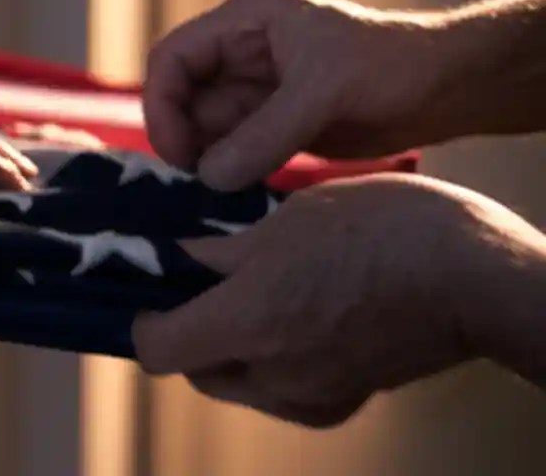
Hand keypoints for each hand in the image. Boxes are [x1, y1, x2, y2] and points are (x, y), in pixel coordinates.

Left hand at [132, 173, 521, 427]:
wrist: (475, 275)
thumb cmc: (381, 230)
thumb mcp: (287, 219)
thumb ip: (222, 251)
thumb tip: (180, 256)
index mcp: (247, 322)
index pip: (157, 351)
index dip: (145, 322)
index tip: (153, 293)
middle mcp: (271, 373)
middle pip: (195, 370)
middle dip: (187, 333)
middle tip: (201, 288)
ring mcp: (309, 395)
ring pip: (238, 383)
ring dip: (230, 349)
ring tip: (254, 295)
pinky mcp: (343, 400)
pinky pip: (282, 393)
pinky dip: (273, 364)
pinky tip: (295, 319)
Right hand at [144, 0, 449, 190]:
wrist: (445, 90)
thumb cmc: (390, 66)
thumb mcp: (323, 92)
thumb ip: (264, 135)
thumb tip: (209, 177)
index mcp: (245, 20)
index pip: (173, 57)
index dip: (162, 103)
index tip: (177, 151)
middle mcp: (240, 51)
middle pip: (181, 97)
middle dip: (183, 137)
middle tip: (196, 180)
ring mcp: (253, 89)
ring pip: (203, 128)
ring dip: (206, 160)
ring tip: (219, 190)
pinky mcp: (270, 124)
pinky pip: (230, 149)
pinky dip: (228, 171)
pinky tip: (236, 191)